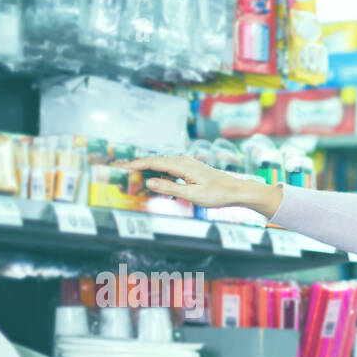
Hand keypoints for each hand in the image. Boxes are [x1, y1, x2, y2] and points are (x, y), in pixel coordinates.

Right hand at [124, 156, 280, 216]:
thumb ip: (170, 188)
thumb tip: (149, 182)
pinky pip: (169, 169)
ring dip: (147, 171)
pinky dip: (159, 174)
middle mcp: (182, 161)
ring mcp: (186, 164)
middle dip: (137, 168)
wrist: (236, 191)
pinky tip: (155, 182)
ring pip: (161, 165)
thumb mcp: (193, 195)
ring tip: (133, 179)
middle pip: (153, 162)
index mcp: (181, 165)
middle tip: (121, 175)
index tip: (119, 168)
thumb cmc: (218, 194)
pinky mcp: (189, 169)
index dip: (134, 165)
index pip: (151, 162)